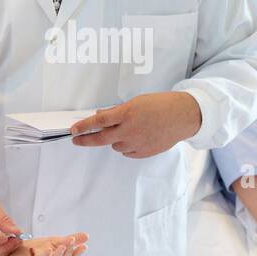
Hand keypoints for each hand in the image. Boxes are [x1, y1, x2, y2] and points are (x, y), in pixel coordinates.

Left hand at [0, 233, 88, 255]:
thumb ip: (68, 240)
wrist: (8, 255)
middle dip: (68, 252)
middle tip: (72, 241)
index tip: (84, 246)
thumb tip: (86, 236)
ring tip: (62, 245)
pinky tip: (47, 251)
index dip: (77, 254)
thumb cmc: (30, 252)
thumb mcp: (51, 242)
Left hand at [69, 92, 201, 157]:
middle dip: (86, 140)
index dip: (83, 126)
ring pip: (114, 145)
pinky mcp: (143, 153)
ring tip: (126, 129)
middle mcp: (129, 130)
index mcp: (126, 114)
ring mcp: (136, 143)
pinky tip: (135, 137)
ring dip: (113, 139)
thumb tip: (101, 116)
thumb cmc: (161, 105)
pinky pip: (127, 152)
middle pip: (100, 139)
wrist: (183, 117)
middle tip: (76, 140)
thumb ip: (117, 111)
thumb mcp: (136, 102)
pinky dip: (125, 146)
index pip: (98, 122)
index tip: (73, 130)